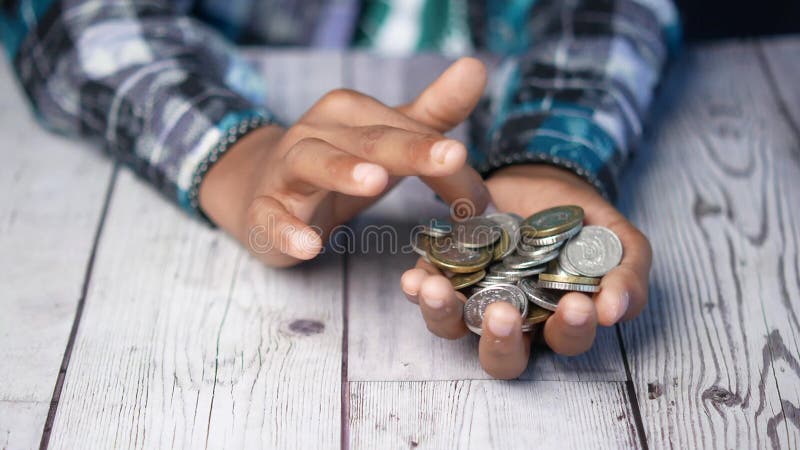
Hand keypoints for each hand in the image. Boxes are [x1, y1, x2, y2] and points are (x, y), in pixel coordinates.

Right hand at [200, 58, 490, 266]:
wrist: (261, 190)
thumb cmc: (337, 165)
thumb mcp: (385, 137)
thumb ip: (431, 110)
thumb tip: (476, 67)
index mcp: (350, 113)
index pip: (406, 132)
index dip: (446, 159)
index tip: (482, 199)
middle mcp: (317, 132)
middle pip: (369, 141)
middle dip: (412, 149)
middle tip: (453, 157)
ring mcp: (285, 170)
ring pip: (312, 164)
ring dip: (341, 172)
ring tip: (374, 182)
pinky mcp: (263, 209)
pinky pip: (272, 218)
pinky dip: (288, 231)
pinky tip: (309, 245)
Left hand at [400, 164, 651, 378]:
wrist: (544, 179)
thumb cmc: (587, 222)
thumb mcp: (622, 243)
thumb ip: (627, 278)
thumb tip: (613, 311)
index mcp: (559, 323)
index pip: (567, 340)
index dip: (570, 329)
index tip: (575, 305)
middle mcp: (515, 322)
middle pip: (502, 356)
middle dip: (501, 341)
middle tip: (502, 314)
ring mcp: (474, 301)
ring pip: (455, 329)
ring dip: (443, 315)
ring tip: (436, 291)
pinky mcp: (445, 275)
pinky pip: (426, 291)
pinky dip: (418, 287)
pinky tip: (416, 276)